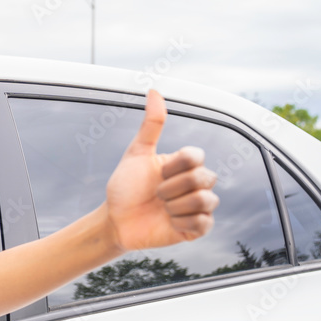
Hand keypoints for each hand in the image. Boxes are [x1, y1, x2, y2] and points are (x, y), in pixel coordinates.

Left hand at [105, 90, 219, 251]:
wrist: (115, 220)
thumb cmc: (125, 187)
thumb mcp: (136, 154)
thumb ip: (151, 125)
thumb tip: (154, 91)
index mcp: (184, 164)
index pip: (196, 156)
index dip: (174, 167)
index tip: (156, 173)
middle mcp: (195, 184)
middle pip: (205, 178)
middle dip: (171, 187)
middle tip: (155, 194)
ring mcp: (197, 206)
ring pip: (205, 201)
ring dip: (175, 206)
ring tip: (161, 209)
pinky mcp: (197, 229)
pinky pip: (203, 223)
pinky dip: (180, 222)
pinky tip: (168, 222)